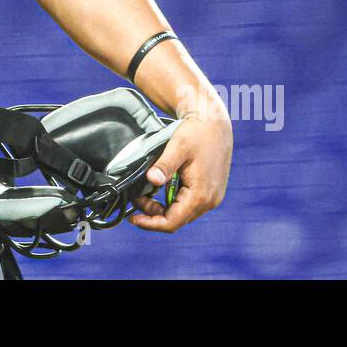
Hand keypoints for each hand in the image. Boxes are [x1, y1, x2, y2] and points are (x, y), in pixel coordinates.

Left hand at [129, 105, 232, 232]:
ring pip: (183, 214)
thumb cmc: (198, 132)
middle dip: (153, 214)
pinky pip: (189, 205)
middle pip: (177, 220)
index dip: (150, 223)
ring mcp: (212, 197)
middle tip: (136, 199)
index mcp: (201, 194)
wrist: (214, 123)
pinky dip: (173, 202)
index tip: (133, 218)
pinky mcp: (211, 192)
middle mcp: (210, 200)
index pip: (172, 221)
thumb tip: (151, 180)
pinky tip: (161, 190)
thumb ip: (165, 166)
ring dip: (163, 208)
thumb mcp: (178, 147)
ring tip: (145, 194)